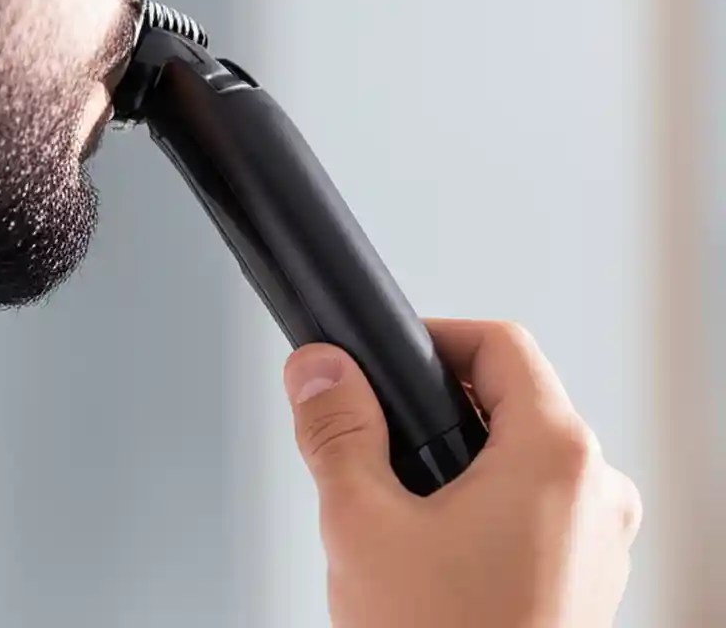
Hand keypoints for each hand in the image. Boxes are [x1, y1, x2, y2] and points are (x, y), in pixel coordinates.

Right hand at [283, 319, 641, 627]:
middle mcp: (597, 491)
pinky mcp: (586, 579)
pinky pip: (535, 511)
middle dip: (432, 414)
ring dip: (456, 466)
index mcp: (557, 457)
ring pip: (519, 459)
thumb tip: (319, 370)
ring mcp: (600, 540)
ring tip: (401, 519)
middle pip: (509, 401)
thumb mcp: (361, 523)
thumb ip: (335, 430)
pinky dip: (482, 510)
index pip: (498, 344)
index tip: (382, 360)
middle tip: (376, 451)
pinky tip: (432, 556)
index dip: (429, 339)